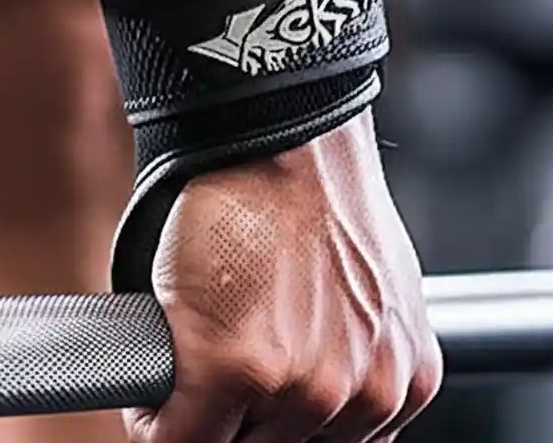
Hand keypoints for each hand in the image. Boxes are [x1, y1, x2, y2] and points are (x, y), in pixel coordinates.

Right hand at [124, 111, 441, 442]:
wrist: (282, 140)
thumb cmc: (316, 198)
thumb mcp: (368, 296)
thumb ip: (350, 356)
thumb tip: (306, 390)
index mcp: (402, 384)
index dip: (281, 428)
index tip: (255, 413)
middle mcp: (364, 398)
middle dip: (243, 422)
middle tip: (222, 378)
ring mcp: (303, 390)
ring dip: (199, 415)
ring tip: (196, 355)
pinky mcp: (237, 370)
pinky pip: (171, 439)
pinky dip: (150, 415)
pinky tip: (159, 370)